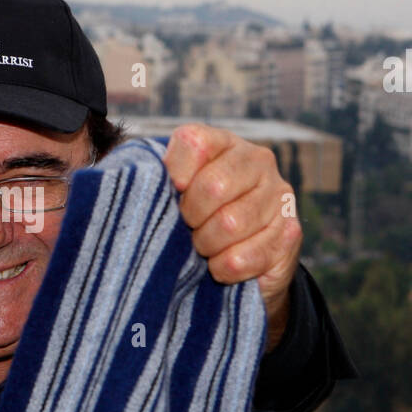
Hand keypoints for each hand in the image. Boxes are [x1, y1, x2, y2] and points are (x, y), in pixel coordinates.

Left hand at [162, 123, 302, 351]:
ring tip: (203, 248)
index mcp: (223, 142)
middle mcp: (257, 161)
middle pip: (212, 186)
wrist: (239, 268)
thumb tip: (121, 184)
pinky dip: (224, 269)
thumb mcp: (170, 196)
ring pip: (230, 224)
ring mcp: (279, 195)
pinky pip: (244, 256)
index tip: (172, 196)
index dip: (173, 176)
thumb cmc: (192, 224)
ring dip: (207, 246)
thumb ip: (152, 181)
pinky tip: (221, 265)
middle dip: (190, 218)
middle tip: (188, 230)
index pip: (193, 142)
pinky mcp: (290, 233)